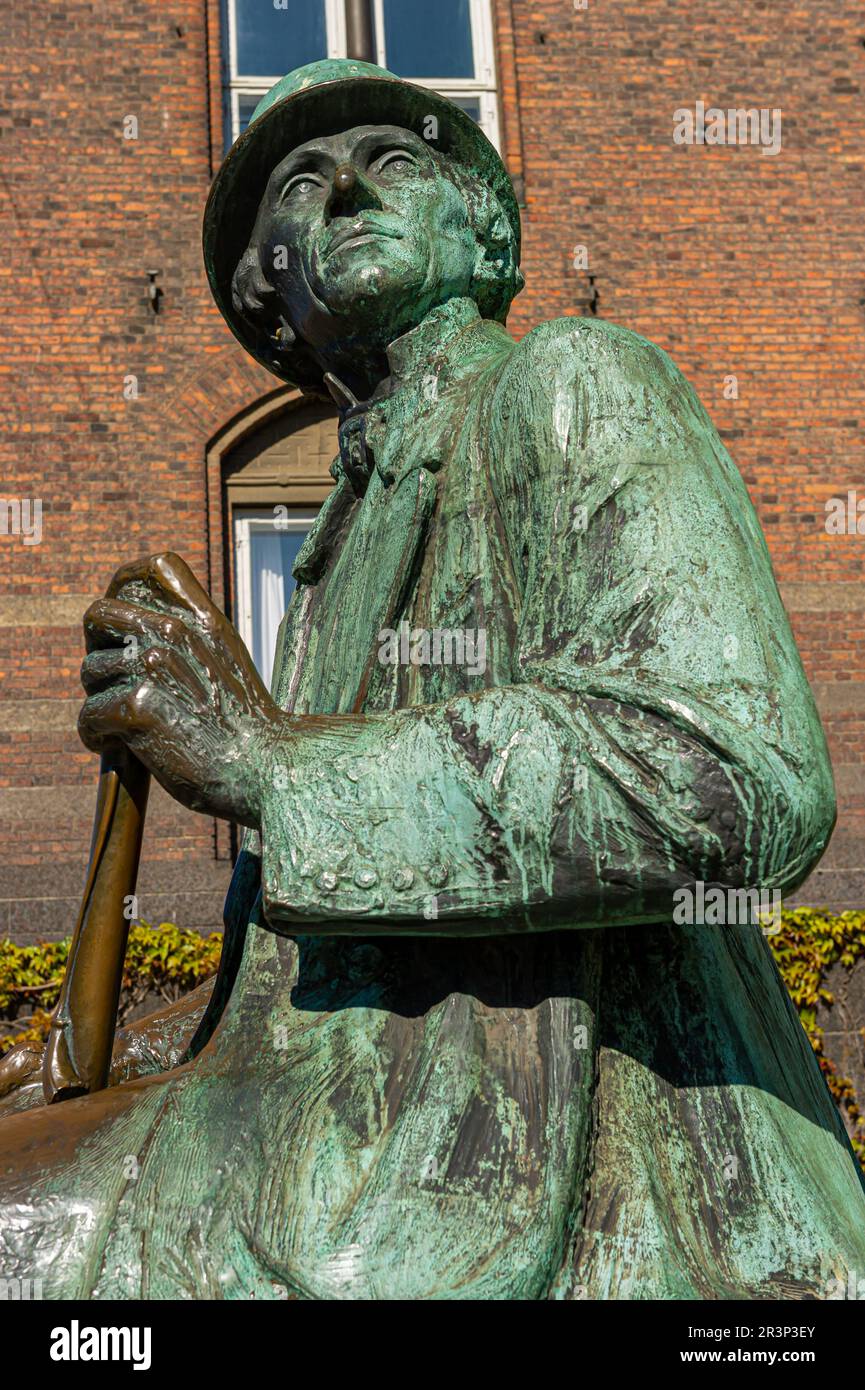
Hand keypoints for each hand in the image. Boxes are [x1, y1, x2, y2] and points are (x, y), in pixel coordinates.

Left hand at [78, 552, 284, 825]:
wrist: (266, 768)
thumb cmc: (246, 726)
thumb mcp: (230, 661)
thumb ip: (193, 637)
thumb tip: (140, 637)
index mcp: (203, 619)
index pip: (156, 567)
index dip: (125, 585)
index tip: (122, 620)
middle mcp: (177, 632)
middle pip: (99, 614)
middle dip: (99, 649)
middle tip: (114, 681)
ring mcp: (155, 666)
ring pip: (90, 671)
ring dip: (100, 700)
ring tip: (126, 726)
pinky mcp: (137, 706)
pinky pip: (88, 714)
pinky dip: (96, 736)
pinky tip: (116, 746)